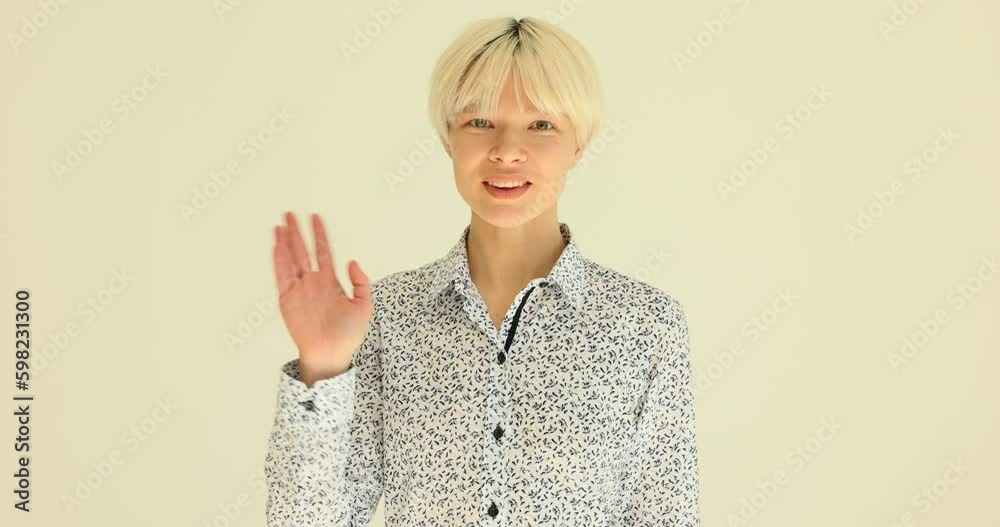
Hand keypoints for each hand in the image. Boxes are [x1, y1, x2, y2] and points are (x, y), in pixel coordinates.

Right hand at [272, 211, 373, 386]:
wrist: (332, 355)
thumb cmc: (348, 335)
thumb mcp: (364, 306)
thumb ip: (362, 282)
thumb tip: (353, 261)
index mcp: (330, 282)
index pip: (323, 252)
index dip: (320, 234)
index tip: (316, 217)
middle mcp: (313, 283)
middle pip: (303, 251)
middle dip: (297, 232)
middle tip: (290, 213)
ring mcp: (299, 290)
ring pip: (290, 260)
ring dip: (285, 243)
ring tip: (281, 225)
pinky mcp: (288, 300)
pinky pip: (282, 277)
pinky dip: (279, 261)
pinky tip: (277, 245)